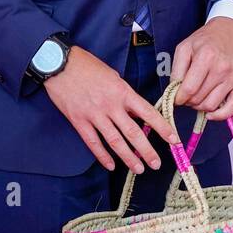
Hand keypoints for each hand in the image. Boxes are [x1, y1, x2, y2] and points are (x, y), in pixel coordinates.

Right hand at [45, 46, 177, 172]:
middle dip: (146, 150)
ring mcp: (94, 115)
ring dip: (128, 157)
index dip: (162, 127)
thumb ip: (123, 93)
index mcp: (122, 91)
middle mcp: (110, 105)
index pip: (147, 112)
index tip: (173, 139)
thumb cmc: (87, 66)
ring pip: (115, 141)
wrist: (60, 64)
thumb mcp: (112, 75)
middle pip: (133, 132)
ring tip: (138, 168)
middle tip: (156, 163)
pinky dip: (102, 156)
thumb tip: (133, 109)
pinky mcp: (79, 121)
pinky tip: (111, 165)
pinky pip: (93, 142)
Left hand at [171, 17, 232, 120]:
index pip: (189, 89)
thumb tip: (174, 91)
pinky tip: (211, 113)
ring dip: (200, 107)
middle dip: (188, 101)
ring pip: (211, 105)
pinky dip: (220, 115)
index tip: (176, 97)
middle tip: (186, 95)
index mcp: (206, 57)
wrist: (232, 29)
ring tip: (197, 97)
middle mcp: (221, 68)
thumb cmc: (207, 39)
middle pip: (199, 99)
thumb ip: (177, 69)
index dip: (178, 98)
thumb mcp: (185, 47)